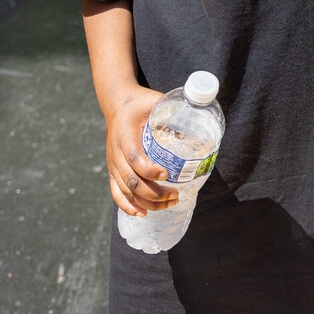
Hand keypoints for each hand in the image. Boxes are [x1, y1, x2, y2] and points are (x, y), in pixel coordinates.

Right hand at [104, 86, 174, 215]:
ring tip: (169, 203)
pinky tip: (142, 214)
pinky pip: (116, 193)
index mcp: (124, 135)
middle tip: (175, 194)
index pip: (134, 157)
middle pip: (132, 180)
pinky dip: (128, 206)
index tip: (167, 173)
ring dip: (147, 202)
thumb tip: (200, 111)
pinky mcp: (113, 171)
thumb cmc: (139, 102)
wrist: (116, 104)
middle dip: (154, 193)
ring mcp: (113, 164)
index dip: (149, 169)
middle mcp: (116, 152)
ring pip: (126, 190)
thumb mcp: (154, 99)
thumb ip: (174, 107)